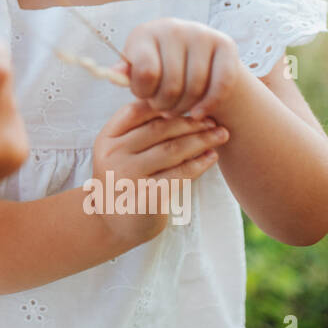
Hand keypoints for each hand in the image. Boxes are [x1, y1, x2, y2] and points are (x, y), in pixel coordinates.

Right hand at [90, 99, 227, 244]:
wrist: (113, 224)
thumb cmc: (124, 180)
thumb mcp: (119, 152)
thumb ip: (138, 130)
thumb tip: (181, 104)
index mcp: (106, 139)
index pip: (137, 111)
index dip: (166, 104)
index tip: (191, 103)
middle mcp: (114, 155)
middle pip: (158, 129)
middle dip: (191, 122)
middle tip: (214, 120)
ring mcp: (128, 177)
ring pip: (172, 150)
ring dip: (201, 140)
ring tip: (220, 135)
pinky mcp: (146, 197)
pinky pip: (179, 175)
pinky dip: (199, 164)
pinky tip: (212, 157)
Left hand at [118, 18, 242, 117]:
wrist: (191, 57)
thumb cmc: (156, 67)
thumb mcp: (136, 70)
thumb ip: (126, 75)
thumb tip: (113, 74)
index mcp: (144, 34)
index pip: (145, 73)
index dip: (144, 93)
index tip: (146, 96)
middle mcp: (173, 28)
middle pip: (172, 85)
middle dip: (165, 105)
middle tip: (163, 109)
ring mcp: (201, 34)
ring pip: (196, 87)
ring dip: (185, 108)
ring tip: (177, 109)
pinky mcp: (225, 44)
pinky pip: (221, 84)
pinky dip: (209, 104)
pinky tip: (198, 113)